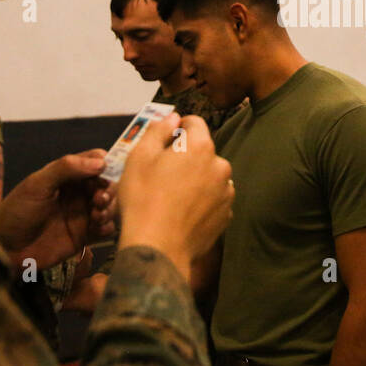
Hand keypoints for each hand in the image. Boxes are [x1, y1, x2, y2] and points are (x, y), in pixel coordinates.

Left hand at [0, 149, 113, 272]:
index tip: (106, 170)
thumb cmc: (17, 212)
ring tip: (97, 215)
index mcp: (66, 176)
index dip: (104, 164)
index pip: (93, 162)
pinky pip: (106, 228)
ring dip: (109, 207)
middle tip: (99, 198)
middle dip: (109, 188)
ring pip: (109, 205)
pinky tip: (99, 228)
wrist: (5, 250)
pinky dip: (108, 226)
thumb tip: (100, 161)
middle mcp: (77, 193)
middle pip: (106, 183)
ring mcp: (82, 214)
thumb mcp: (36, 185)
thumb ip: (65, 169)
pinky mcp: (85, 235)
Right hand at [116, 114, 233, 281]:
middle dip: (186, 156)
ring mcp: (226, 192)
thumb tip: (172, 117)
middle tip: (162, 174)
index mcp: (200, 147)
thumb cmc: (143, 199)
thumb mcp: (139, 157)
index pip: (195, 122)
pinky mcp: (226, 215)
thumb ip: (157, 130)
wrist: (158, 248)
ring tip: (172, 196)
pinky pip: (213, 199)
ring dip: (196, 179)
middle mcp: (220, 166)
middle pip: (203, 151)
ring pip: (210, 175)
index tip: (164, 141)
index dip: (177, 127)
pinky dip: (201, 201)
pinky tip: (182, 212)